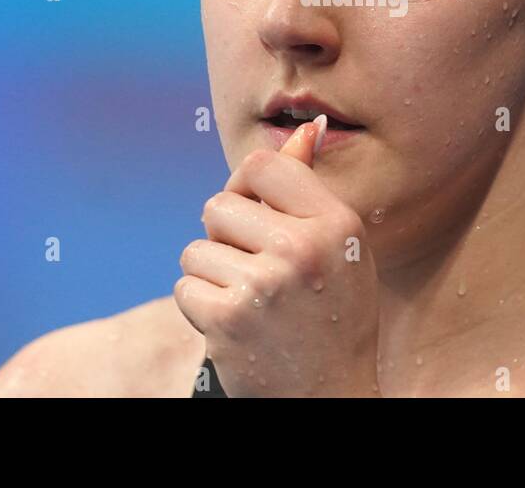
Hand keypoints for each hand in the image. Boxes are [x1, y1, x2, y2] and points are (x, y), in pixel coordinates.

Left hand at [175, 116, 380, 396]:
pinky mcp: (228, 317)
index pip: (260, 164)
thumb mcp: (340, 248)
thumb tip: (307, 127)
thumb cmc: (332, 316)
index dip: (244, 188)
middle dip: (225, 238)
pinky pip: (185, 286)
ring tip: (250, 304)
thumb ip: (310, 189)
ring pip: (196, 248)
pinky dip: (200, 307)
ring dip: (212, 276)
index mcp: (336, 223)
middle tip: (258, 273)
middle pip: (219, 206)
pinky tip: (234, 327)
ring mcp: (264, 284)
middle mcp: (303, 248)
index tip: (254, 218)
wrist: (329, 398)